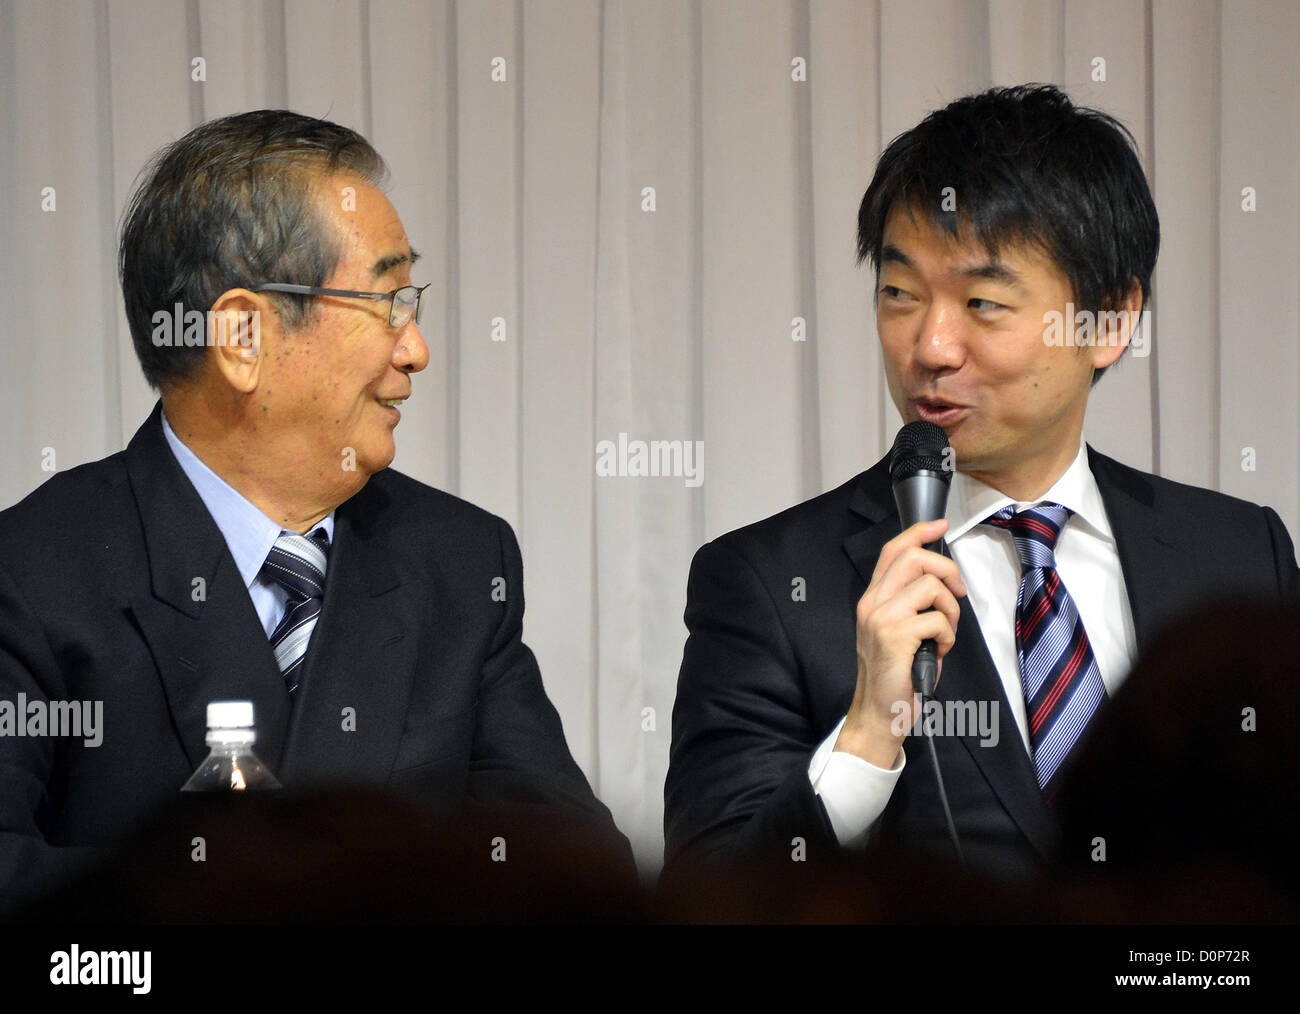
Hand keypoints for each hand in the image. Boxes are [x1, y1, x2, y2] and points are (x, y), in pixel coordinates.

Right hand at [834, 519, 966, 767]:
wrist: (879, 712)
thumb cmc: (895, 675)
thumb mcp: (897, 631)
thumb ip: (909, 604)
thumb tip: (942, 580)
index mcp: (873, 599)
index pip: (892, 551)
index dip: (918, 532)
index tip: (939, 525)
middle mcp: (872, 604)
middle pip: (914, 558)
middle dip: (947, 570)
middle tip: (956, 595)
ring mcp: (881, 619)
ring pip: (930, 587)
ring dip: (950, 610)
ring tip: (944, 634)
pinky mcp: (895, 636)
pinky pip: (938, 620)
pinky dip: (948, 636)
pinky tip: (938, 652)